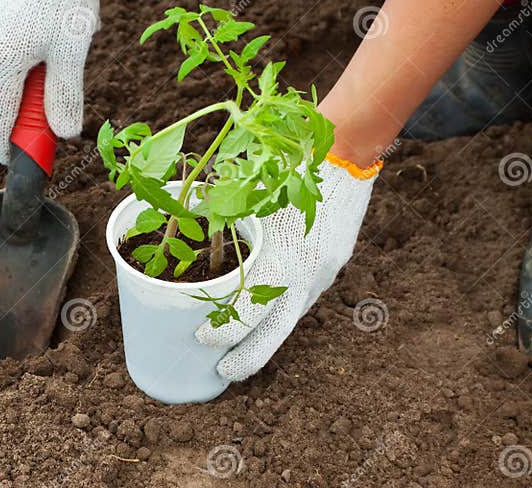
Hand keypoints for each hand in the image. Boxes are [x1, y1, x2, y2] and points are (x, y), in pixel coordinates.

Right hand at [0, 0, 99, 163]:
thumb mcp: (72, 48)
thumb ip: (66, 94)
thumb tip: (63, 133)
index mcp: (3, 60)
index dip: (10, 147)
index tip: (20, 163)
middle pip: (10, 93)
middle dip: (39, 102)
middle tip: (67, 93)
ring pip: (19, 65)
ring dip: (45, 68)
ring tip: (72, 36)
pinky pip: (19, 41)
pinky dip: (41, 46)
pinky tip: (62, 19)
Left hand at [195, 155, 379, 380]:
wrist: (346, 158)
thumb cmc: (289, 171)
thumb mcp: (252, 195)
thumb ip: (223, 218)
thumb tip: (184, 225)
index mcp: (282, 258)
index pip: (249, 310)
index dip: (224, 330)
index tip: (202, 338)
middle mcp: (306, 274)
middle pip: (276, 333)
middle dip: (248, 359)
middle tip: (222, 372)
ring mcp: (324, 275)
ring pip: (290, 318)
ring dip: (265, 337)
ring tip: (239, 349)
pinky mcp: (332, 269)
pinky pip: (303, 299)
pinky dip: (281, 312)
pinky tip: (266, 315)